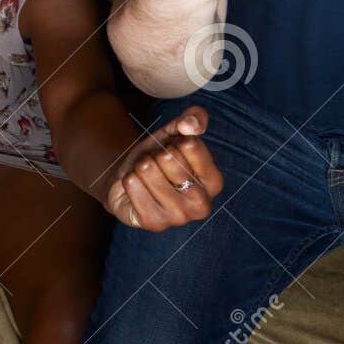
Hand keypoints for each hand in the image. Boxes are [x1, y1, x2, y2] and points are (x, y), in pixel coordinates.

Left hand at [104, 106, 223, 231]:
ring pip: (146, 169)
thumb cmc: (157, 159)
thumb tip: (190, 124)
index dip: (174, 141)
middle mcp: (202, 205)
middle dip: (155, 155)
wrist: (129, 181)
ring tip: (146, 177)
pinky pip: (131, 183)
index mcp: (214, 182)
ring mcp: (178, 218)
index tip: (173, 153)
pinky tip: (136, 189)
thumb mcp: (174, 134)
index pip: (190, 144)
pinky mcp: (153, 223)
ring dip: (140, 167)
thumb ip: (191, 120)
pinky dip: (128, 180)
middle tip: (156, 166)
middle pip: (167, 157)